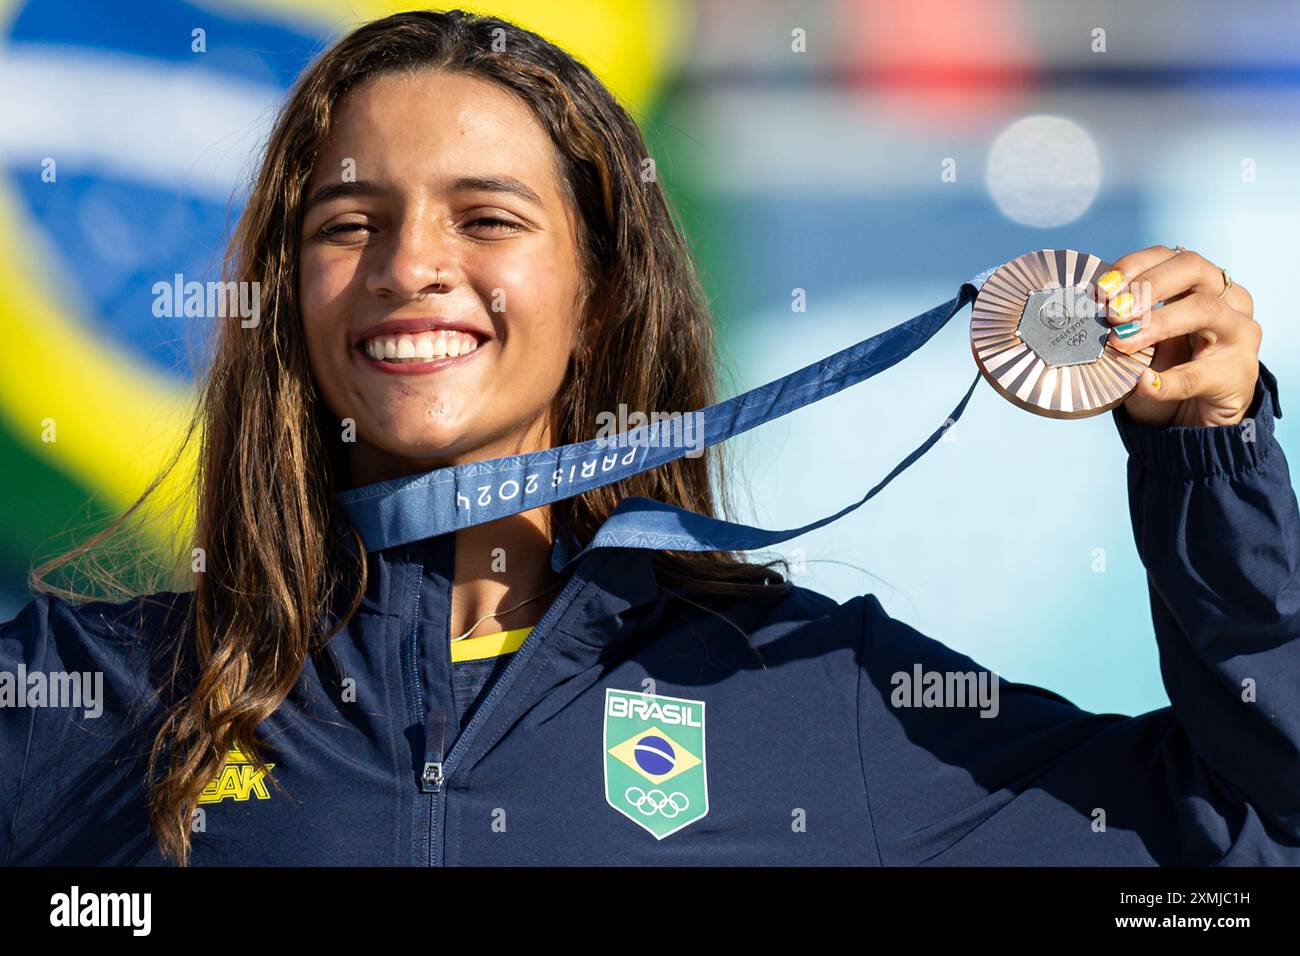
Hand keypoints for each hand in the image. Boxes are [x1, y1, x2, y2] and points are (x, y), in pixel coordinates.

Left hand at [1099, 245, 1260, 427]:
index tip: (1102, 288)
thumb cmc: (1168, 370)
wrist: (1199, 418)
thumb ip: (1126, 323)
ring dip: (1156, 323)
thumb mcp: (1145, 341)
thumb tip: (1088, 311)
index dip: (1134, 266)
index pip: (1170, 257)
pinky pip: (1198, 373)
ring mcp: (1240, 332)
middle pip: (1192, 268)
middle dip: (1147, 286)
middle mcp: (1228, 298)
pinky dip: (1166, 380)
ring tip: (1120, 341)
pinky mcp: (1239, 373)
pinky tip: (1143, 383)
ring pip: (1204, 309)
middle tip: (1113, 312)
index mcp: (1203, 283)